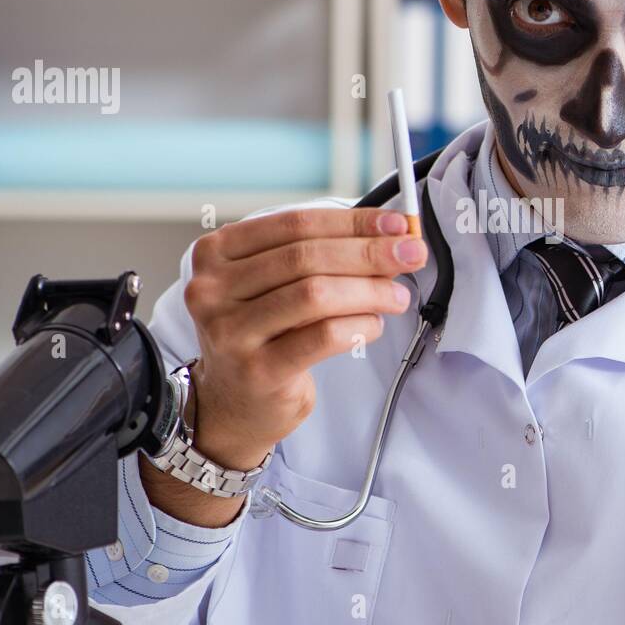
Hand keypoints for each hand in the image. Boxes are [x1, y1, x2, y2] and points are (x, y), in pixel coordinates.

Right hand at [181, 207, 427, 470]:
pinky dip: (358, 326)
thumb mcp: (275, 283)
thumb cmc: (262, 333)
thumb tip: (390, 236)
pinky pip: (322, 337)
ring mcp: (230, 331)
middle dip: (369, 252)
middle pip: (306, 257)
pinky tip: (374, 324)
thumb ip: (320, 255)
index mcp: (217, 252)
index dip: (353, 222)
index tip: (396, 224)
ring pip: (315, 294)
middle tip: (411, 254)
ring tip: (397, 295)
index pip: (296, 224)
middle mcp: (213, 289)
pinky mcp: (257, 371)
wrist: (231, 402)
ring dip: (369, 290)